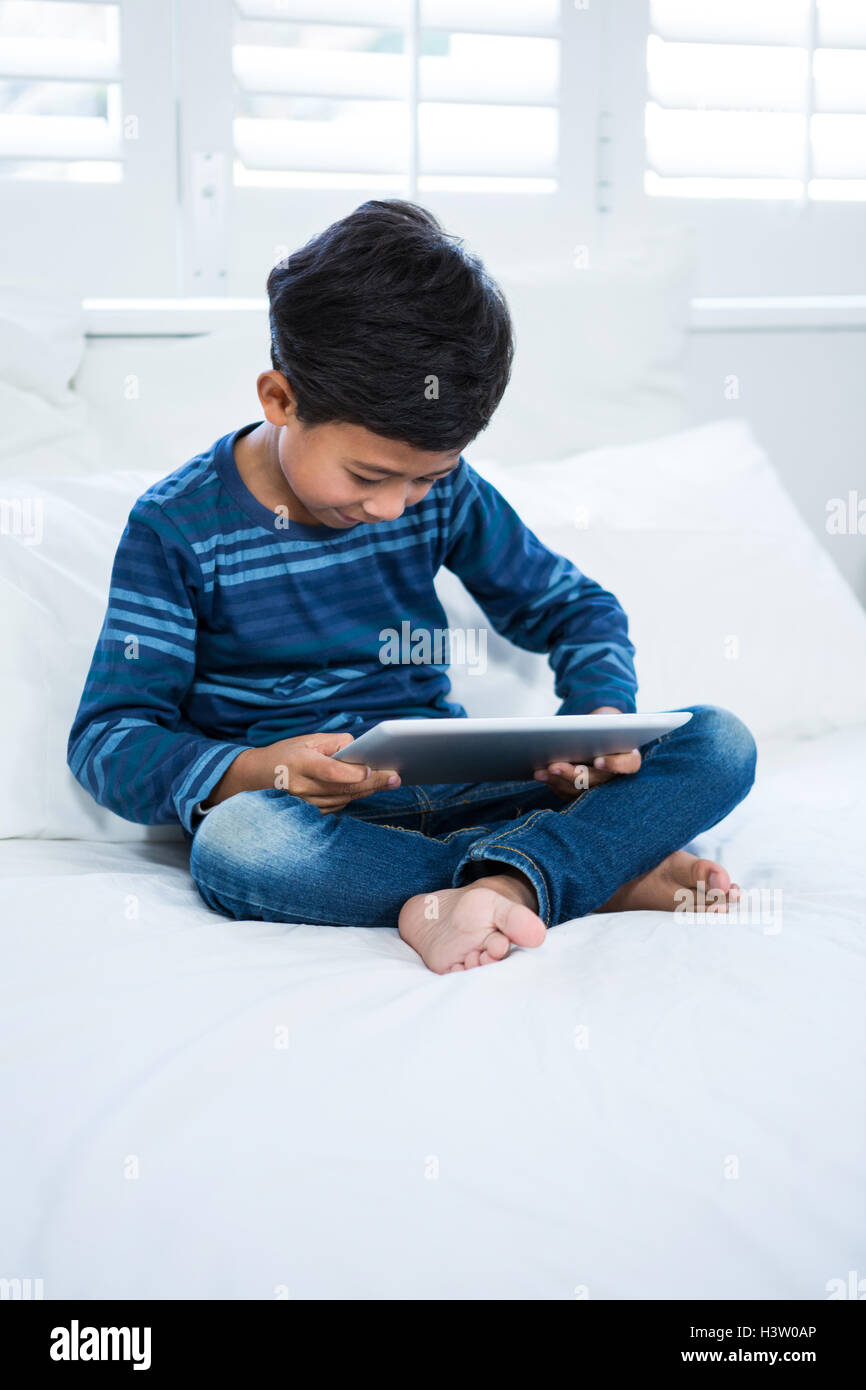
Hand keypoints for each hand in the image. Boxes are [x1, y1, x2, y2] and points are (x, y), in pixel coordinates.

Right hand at [202, 731, 399, 813]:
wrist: (257, 777)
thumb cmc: (286, 754)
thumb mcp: (307, 740)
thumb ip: (334, 743)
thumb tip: (360, 750)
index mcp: (300, 763)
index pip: (331, 772)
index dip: (354, 773)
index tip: (374, 769)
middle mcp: (301, 786)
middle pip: (343, 789)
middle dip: (372, 783)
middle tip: (395, 778)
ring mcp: (304, 804)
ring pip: (343, 799)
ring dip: (366, 791)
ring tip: (388, 781)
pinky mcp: (308, 814)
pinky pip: (337, 806)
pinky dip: (352, 797)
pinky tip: (365, 788)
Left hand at [532, 706, 641, 799]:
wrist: (600, 734)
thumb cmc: (604, 726)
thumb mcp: (605, 723)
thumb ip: (598, 728)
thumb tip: (575, 731)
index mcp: (630, 759)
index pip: (627, 765)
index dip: (613, 764)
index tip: (598, 761)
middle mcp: (616, 777)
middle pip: (595, 779)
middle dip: (572, 773)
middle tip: (552, 765)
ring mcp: (599, 788)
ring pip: (578, 790)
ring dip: (557, 780)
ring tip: (539, 772)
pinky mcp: (583, 793)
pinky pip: (567, 793)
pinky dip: (554, 784)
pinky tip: (541, 775)